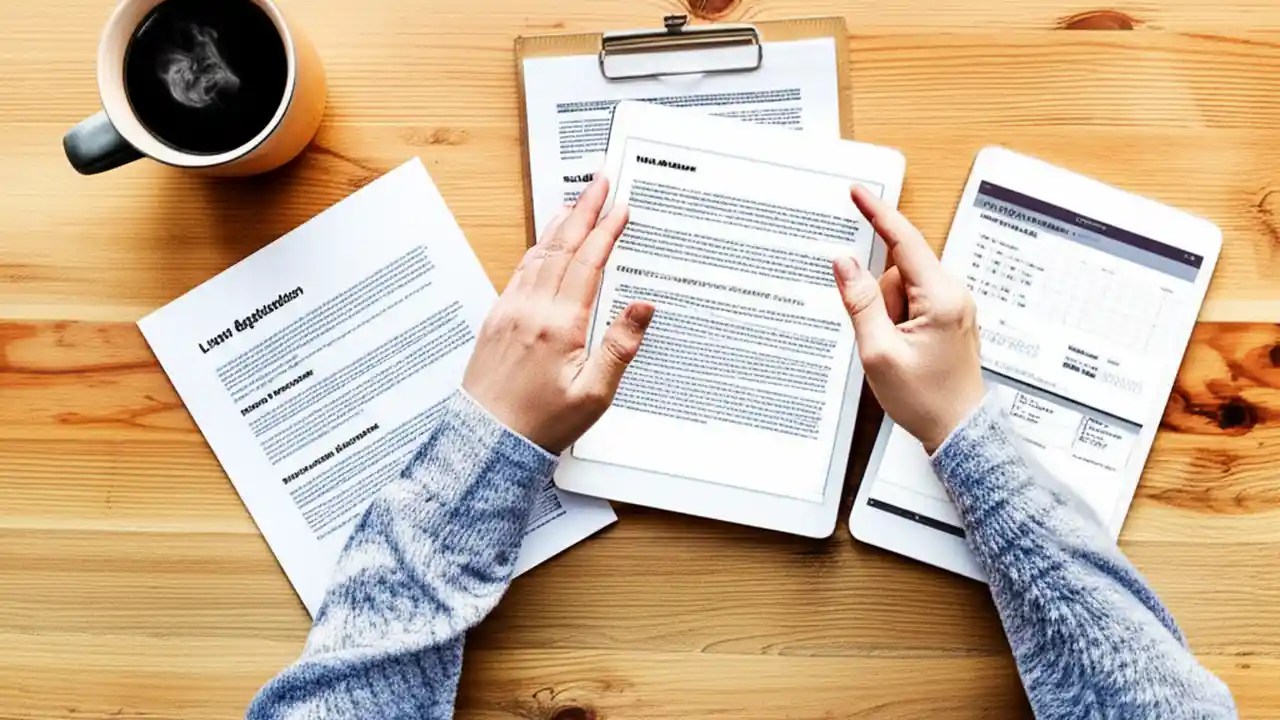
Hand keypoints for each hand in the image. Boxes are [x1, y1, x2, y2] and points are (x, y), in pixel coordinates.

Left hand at [463, 176, 653, 453]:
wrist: (488, 441)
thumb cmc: (543, 424)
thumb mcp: (594, 394)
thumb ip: (620, 347)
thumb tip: (644, 306)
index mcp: (560, 325)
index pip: (588, 264)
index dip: (606, 232)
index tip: (621, 207)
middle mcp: (531, 309)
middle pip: (563, 247)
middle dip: (584, 211)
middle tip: (600, 182)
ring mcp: (509, 311)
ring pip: (539, 254)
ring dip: (561, 224)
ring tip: (577, 200)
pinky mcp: (496, 318)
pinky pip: (520, 270)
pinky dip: (538, 247)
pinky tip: (545, 241)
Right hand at [834, 186, 984, 453]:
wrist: (958, 429)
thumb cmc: (925, 398)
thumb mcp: (879, 353)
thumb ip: (860, 302)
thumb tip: (844, 263)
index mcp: (940, 297)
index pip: (904, 241)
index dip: (878, 214)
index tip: (858, 192)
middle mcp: (953, 294)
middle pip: (898, 270)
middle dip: (879, 299)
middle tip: (882, 339)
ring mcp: (952, 305)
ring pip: (901, 289)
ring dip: (887, 315)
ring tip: (896, 351)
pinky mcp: (947, 317)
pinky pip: (909, 303)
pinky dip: (896, 320)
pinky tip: (900, 348)